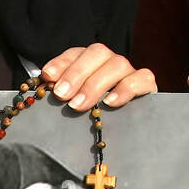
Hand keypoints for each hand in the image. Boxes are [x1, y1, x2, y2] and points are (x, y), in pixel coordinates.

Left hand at [40, 43, 155, 109]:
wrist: (129, 136)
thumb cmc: (92, 120)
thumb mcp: (74, 107)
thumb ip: (62, 98)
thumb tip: (41, 93)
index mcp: (90, 63)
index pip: (76, 53)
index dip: (61, 63)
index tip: (48, 77)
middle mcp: (110, 62)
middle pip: (97, 53)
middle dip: (76, 73)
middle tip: (62, 95)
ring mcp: (129, 72)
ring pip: (117, 64)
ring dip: (95, 84)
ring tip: (79, 105)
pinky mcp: (146, 84)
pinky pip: (142, 78)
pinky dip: (126, 88)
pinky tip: (111, 102)